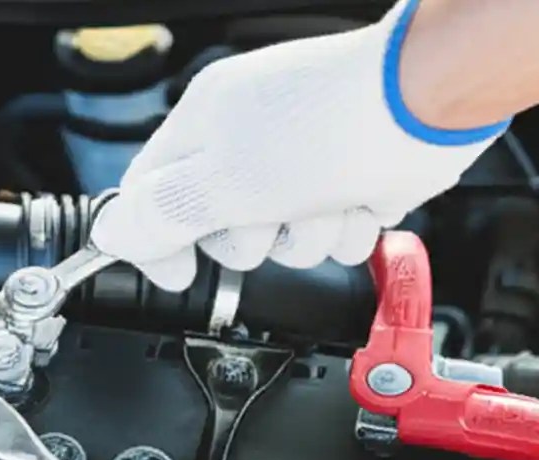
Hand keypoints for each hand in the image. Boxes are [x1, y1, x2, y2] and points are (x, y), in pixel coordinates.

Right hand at [89, 0, 507, 290]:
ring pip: (282, 237)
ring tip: (327, 203)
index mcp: (206, 122)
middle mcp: (250, 138)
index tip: (178, 274)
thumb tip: (113, 233)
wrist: (425, 106)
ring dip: (308, 236)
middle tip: (270, 214)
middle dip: (253, 238)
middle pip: (220, 226)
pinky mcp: (346, 178)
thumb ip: (163, 212)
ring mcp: (302, 159)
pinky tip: (359, 201)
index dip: (156, 240)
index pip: (150, 191)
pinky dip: (347, 229)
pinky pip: (329, 232)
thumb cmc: (330, 124)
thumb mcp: (225, 180)